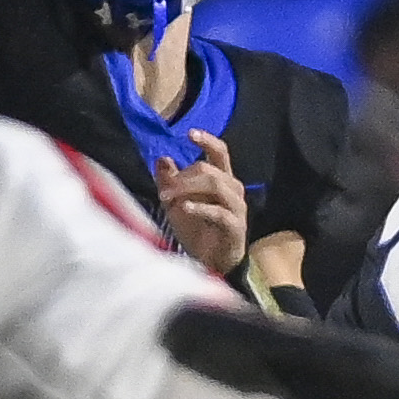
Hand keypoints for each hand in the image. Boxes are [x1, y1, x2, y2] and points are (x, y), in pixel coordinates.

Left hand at [155, 129, 248, 274]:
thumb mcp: (176, 204)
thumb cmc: (197, 232)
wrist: (211, 265)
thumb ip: (170, 182)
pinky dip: (199, 208)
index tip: (190, 133)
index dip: (207, 140)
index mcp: (222, 180)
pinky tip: (184, 208)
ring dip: (188, 188)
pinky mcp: (236, 226)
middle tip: (163, 189)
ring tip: (167, 197)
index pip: (220, 153)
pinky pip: (218, 212)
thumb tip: (162, 158)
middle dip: (183, 176)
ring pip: (216, 185)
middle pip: (210, 170)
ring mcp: (237, 208)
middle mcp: (233, 190)